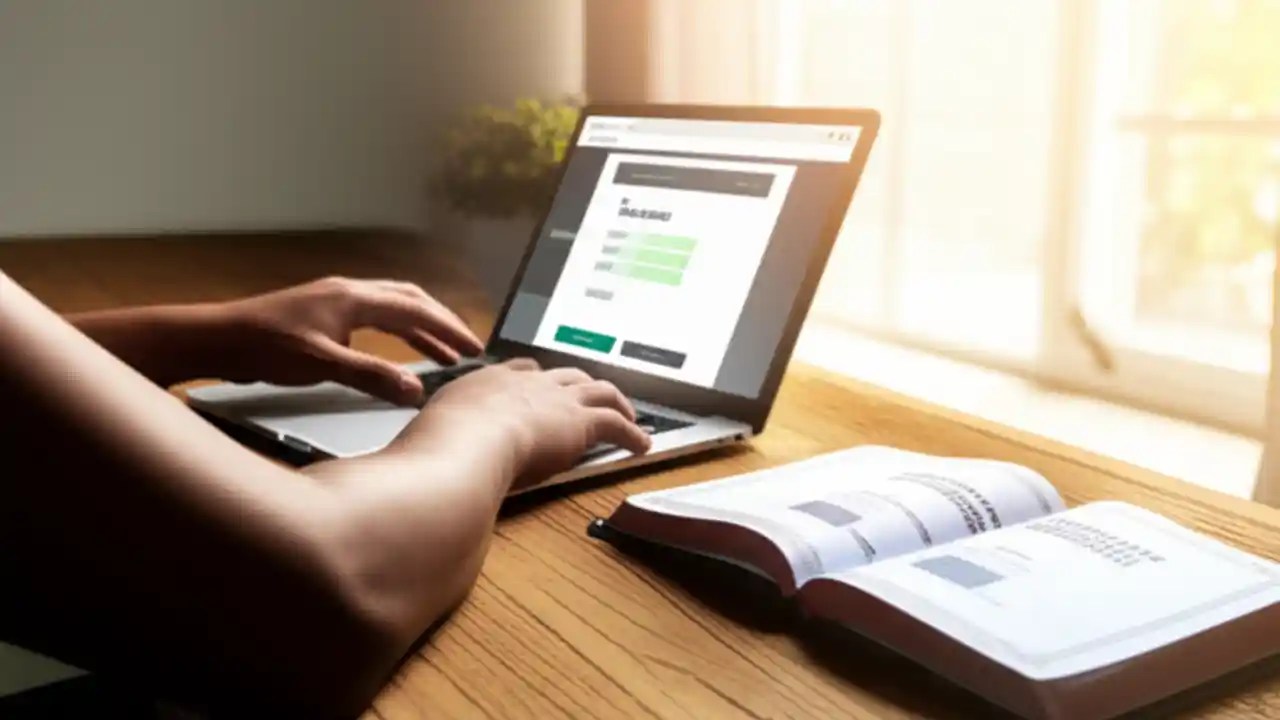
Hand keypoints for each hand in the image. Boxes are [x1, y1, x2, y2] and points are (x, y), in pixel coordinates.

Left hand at [216, 277, 484, 404]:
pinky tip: (399, 351)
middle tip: (468, 348)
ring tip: (444, 354)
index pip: (415, 309)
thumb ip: (371, 376)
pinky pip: (375, 317)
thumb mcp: (322, 366)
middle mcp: (349, 292)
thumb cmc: (265, 349)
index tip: (475, 349)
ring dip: (422, 328)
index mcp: (354, 298)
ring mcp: (335, 300)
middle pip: (410, 300)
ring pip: (393, 307)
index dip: (448, 329)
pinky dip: (398, 332)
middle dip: (442, 323)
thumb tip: (416, 390)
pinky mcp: (324, 314)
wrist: (218, 339)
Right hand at [403, 359, 651, 488]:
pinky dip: (632, 433)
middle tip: (590, 396)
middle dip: (580, 384)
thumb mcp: (430, 437)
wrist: (466, 444)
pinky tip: (641, 445)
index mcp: (486, 382)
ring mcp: (555, 398)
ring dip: (617, 403)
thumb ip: (435, 444)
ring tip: (629, 416)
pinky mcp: (580, 420)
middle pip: (564, 375)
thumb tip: (419, 463)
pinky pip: (615, 421)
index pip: (519, 372)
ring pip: (598, 390)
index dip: (535, 380)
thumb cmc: (439, 447)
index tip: (541, 386)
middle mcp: (525, 383)